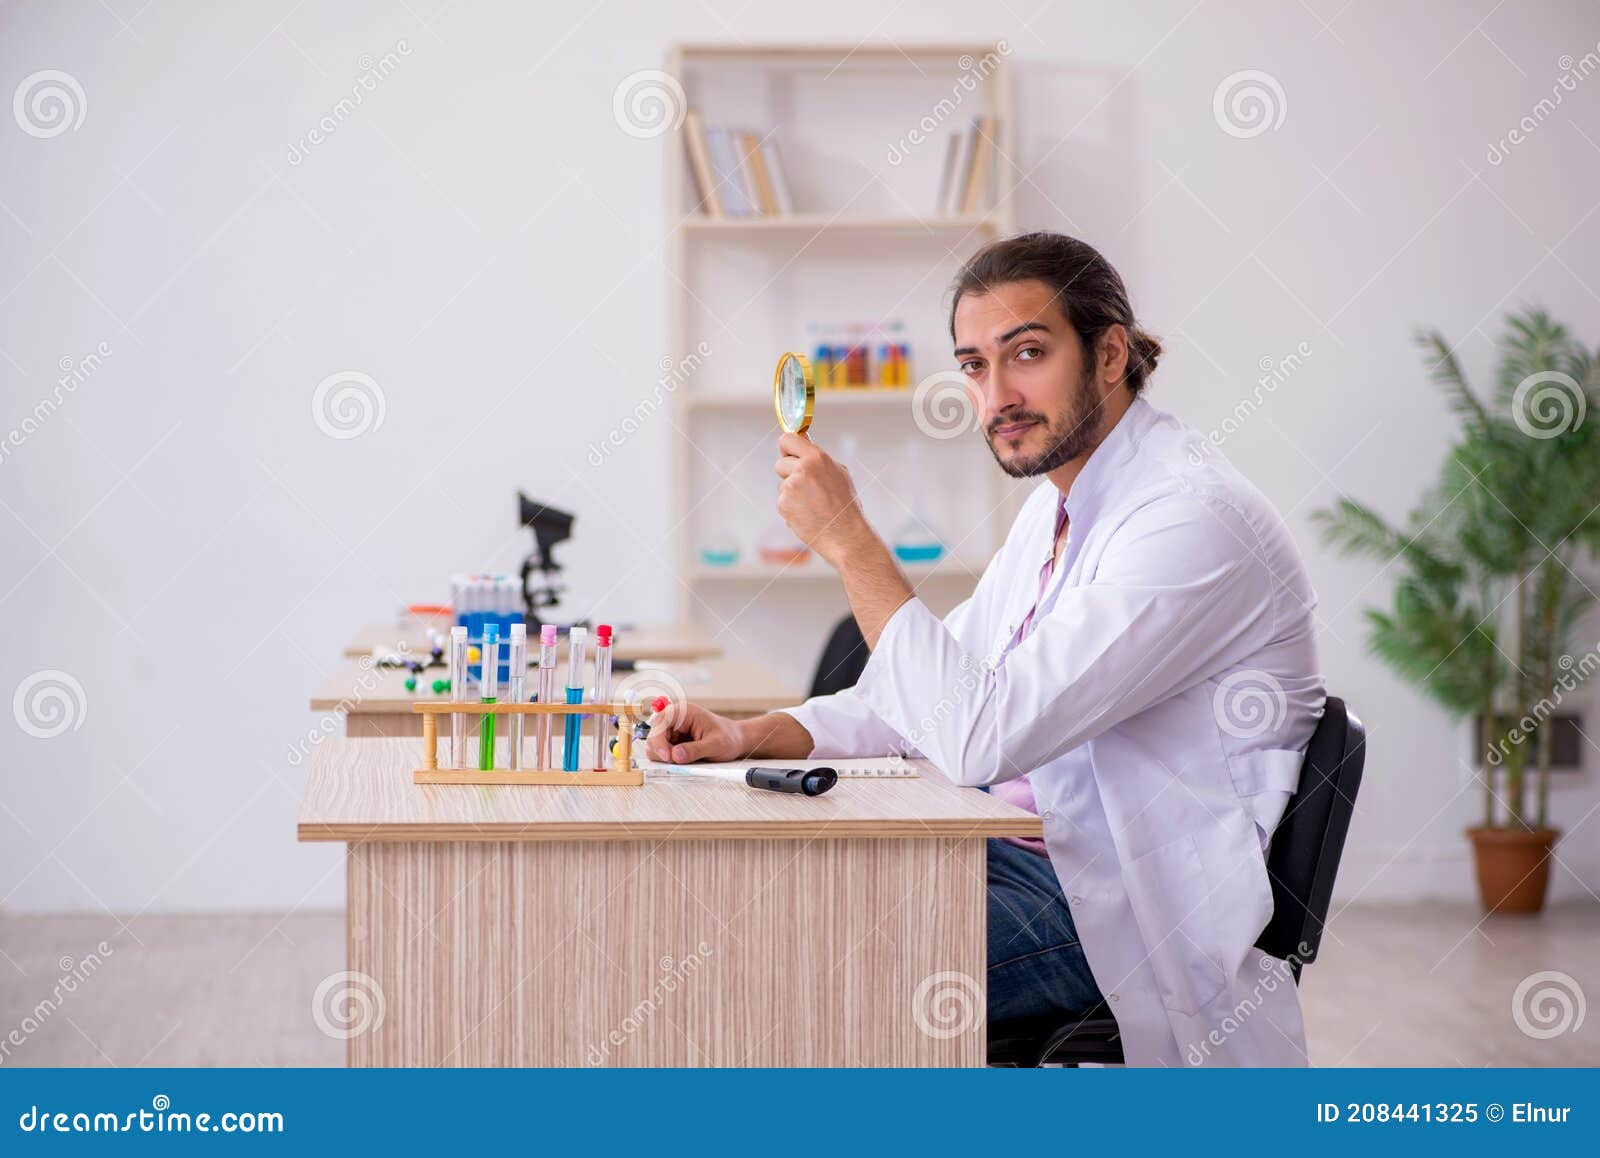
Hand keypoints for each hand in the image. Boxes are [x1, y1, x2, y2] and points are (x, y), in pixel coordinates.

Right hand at [646, 701, 747, 763]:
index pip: (660, 722)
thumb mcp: (715, 744)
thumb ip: (695, 750)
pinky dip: (669, 760)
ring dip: (666, 757)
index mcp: (683, 712)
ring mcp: (672, 732)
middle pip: (653, 735)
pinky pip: (663, 753)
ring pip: (655, 747)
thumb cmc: (729, 737)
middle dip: (662, 751)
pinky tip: (685, 760)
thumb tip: (675, 755)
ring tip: (686, 759)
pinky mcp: (673, 743)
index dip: (659, 740)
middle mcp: (675, 720)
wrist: (736, 741)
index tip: (667, 756)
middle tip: (678, 761)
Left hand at [774, 432, 870, 564]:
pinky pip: (782, 501)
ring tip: (812, 505)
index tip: (788, 454)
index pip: (787, 439)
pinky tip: (807, 514)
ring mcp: (791, 487)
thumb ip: (818, 459)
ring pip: (781, 485)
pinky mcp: (783, 504)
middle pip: (780, 464)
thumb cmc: (845, 505)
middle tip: (806, 488)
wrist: (845, 535)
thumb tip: (803, 444)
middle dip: (788, 474)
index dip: (786, 448)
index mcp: (817, 458)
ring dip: (791, 493)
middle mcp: (802, 469)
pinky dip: (791, 508)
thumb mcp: (838, 473)